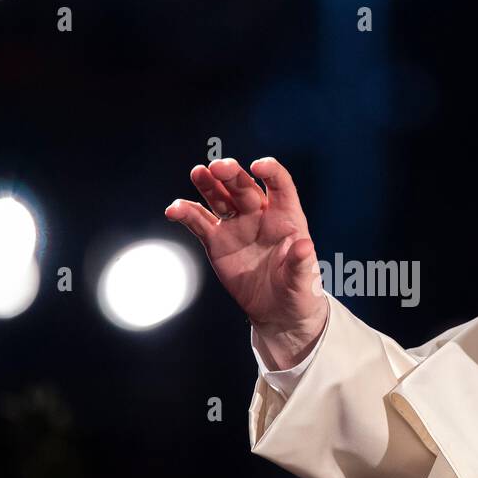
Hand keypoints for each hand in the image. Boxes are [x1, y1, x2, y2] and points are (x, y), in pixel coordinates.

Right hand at [165, 157, 327, 369]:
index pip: (280, 184)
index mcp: (286, 216)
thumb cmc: (297, 291)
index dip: (271, 171)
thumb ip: (301, 262)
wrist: (277, 311)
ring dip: (208, 185)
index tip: (259, 166)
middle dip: (231, 175)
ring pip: (220, 198)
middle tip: (218, 167)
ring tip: (197, 173)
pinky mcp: (217, 241)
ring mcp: (236, 225)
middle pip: (244, 186)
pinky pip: (199, 222)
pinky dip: (186, 214)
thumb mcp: (303, 280)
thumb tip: (303, 246)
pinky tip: (174, 209)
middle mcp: (259, 215)